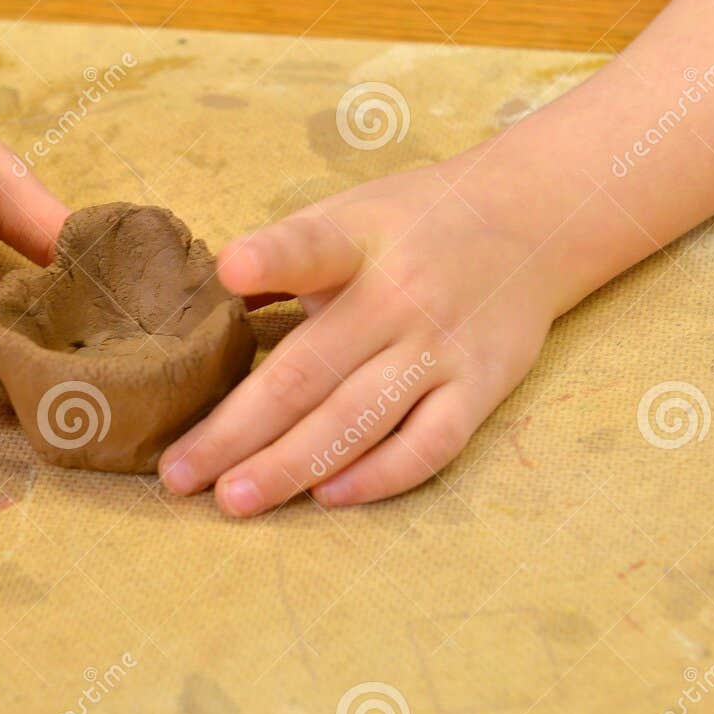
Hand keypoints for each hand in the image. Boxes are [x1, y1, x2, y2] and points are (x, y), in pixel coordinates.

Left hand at [157, 155, 569, 514]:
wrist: (534, 220)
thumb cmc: (413, 224)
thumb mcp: (348, 214)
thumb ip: (285, 260)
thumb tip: (204, 305)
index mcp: (357, 240)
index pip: (311, 247)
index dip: (270, 259)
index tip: (230, 270)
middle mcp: (400, 296)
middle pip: (309, 371)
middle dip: (237, 429)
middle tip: (179, 474)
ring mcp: (443, 346)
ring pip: (359, 420)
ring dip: (291, 466)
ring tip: (234, 499)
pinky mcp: (483, 384)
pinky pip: (429, 444)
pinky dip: (380, 476)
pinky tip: (327, 496)